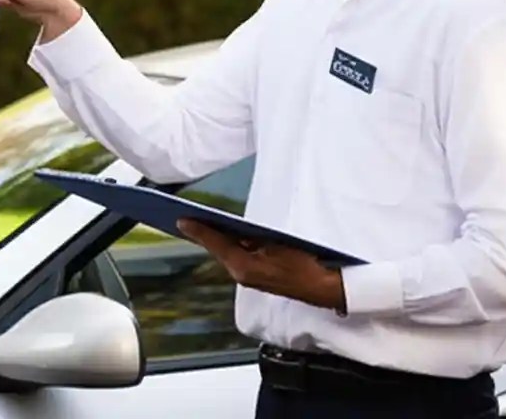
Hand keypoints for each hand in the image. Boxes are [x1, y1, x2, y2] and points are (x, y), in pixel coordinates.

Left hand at [177, 219, 346, 312]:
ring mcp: (248, 277)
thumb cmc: (305, 263)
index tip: (181, 219)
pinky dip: (229, 245)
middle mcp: (241, 274)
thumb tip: (231, 228)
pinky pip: (237, 257)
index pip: (215, 243)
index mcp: (243, 266)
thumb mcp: (278, 242)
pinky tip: (226, 235)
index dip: (198, 229)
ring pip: (226, 253)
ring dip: (216, 239)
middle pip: (218, 248)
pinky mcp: (256, 277)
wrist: (324, 287)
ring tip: (202, 223)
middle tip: (186, 218)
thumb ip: (252, 236)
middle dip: (203, 233)